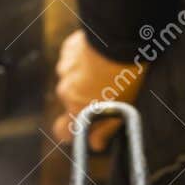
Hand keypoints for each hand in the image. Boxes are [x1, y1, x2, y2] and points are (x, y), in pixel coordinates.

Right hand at [52, 30, 142, 150]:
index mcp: (76, 110)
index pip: (62, 131)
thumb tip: (96, 146)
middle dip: (84, 96)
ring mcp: (64, 69)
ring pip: (72, 78)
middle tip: (106, 88)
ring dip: (84, 75)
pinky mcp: (68, 49)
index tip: (82, 126)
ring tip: (106, 67)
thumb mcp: (120, 109)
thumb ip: (105, 129)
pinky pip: (73, 58)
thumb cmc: (122, 78)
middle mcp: (64, 92)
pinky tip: (100, 53)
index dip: (70, 130)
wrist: (118, 39)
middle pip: (71, 101)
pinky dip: (83, 58)